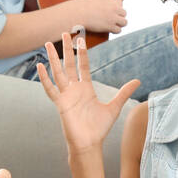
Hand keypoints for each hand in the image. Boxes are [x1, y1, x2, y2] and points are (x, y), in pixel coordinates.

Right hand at [38, 30, 140, 154]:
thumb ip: (124, 93)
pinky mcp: (60, 104)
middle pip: (69, 64)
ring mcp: (66, 96)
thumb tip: (138, 81)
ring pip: (57, 72)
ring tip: (48, 43)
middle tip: (65, 32)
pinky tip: (40, 66)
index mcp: (86, 89)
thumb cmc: (99, 128)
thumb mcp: (114, 107)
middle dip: (67, 49)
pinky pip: (50, 89)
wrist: (90, 144)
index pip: (83, 66)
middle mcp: (74, 90)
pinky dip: (44, 79)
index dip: (81, 52)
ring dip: (53, 58)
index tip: (80, 38)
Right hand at [78, 0, 126, 33]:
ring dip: (119, 24)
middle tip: (112, 20)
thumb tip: (105, 1)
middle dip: (119, 16)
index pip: (120, 3)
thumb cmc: (82, 5)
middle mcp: (114, 7)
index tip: (111, 12)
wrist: (78, 13)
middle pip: (124, 13)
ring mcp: (113, 17)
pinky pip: (118, 30)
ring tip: (113, 25)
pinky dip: (115, 31)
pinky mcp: (110, 26)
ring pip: (124, 22)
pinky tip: (110, 30)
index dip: (116, 8)